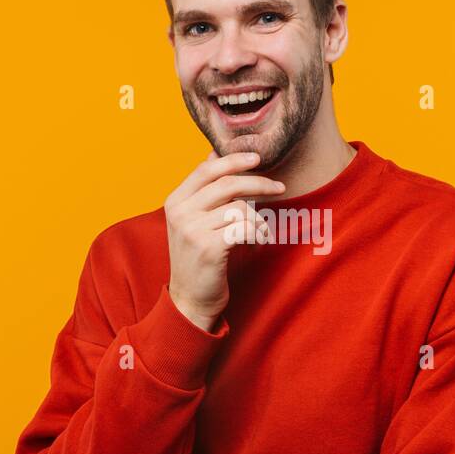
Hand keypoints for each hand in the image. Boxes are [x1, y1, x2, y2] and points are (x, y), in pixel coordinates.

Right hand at [164, 150, 282, 330]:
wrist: (191, 299)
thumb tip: (215, 154)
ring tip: (260, 232)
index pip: (206, 169)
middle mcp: (180, 213)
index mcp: (175, 202)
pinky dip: (258, 234)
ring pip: (240, 208)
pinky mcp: (209, 248)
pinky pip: (245, 228)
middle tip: (279, 188)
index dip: (233, 160)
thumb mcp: (192, 221)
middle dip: (258, 182)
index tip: (257, 158)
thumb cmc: (198, 258)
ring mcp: (193, 230)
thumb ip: (203, 191)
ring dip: (258, 219)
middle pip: (227, 184)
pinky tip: (256, 243)